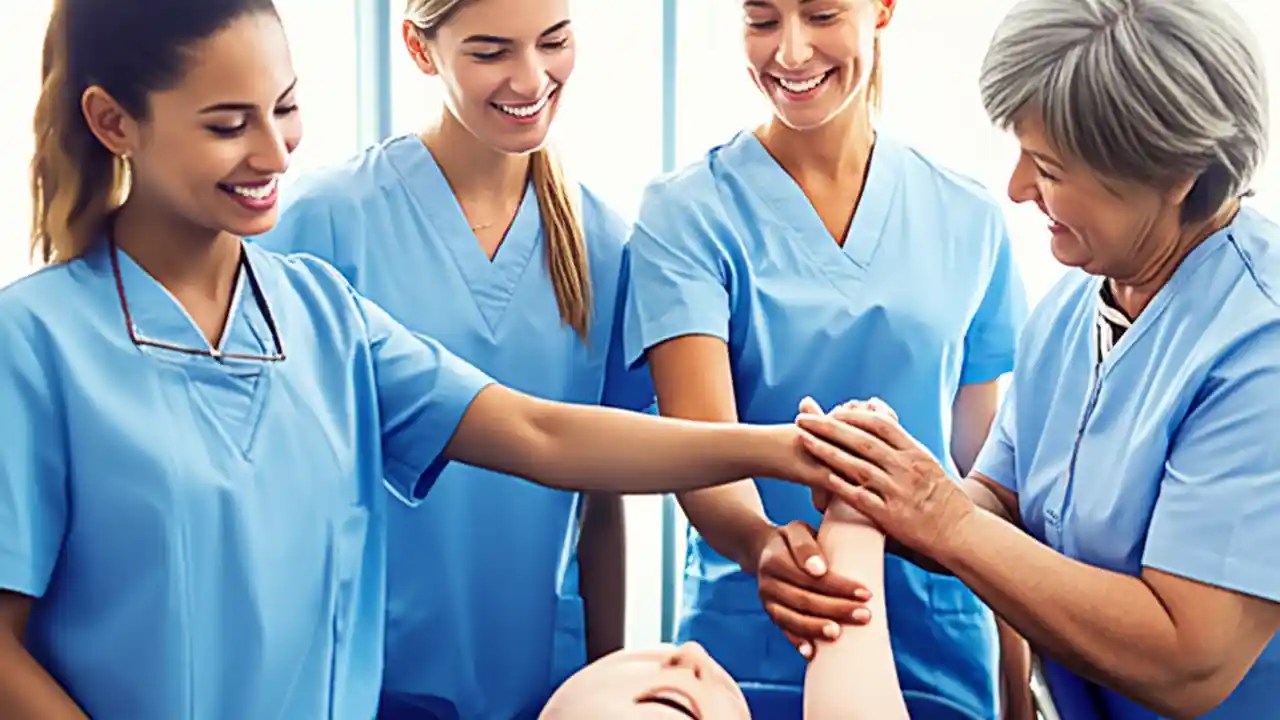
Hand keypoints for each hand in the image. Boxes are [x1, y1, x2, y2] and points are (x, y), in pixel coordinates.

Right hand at [752, 521, 872, 659]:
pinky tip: (812, 653)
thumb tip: (819, 570)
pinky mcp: (772, 615)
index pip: (810, 578)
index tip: (866, 593)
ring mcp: (768, 602)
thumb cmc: (790, 540)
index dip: (838, 586)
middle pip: (804, 600)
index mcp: (774, 560)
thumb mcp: (795, 530)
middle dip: (836, 610)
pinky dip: (797, 642)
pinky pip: (784, 631)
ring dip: (818, 629)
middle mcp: (768, 584)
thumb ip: (805, 545)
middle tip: (865, 615)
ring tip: (840, 634)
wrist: (764, 551)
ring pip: (793, 619)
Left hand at [794, 405, 973, 558]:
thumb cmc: (946, 501)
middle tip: (803, 418)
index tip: (833, 410)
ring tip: (803, 440)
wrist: (964, 534)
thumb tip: (884, 428)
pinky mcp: (891, 516)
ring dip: (826, 450)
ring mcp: (898, 491)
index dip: (853, 416)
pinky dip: (839, 485)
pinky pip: (860, 497)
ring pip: (856, 465)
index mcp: (916, 452)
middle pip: (861, 440)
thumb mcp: (930, 466)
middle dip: (829, 426)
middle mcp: (906, 468)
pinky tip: (820, 476)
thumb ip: (905, 449)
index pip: (880, 424)